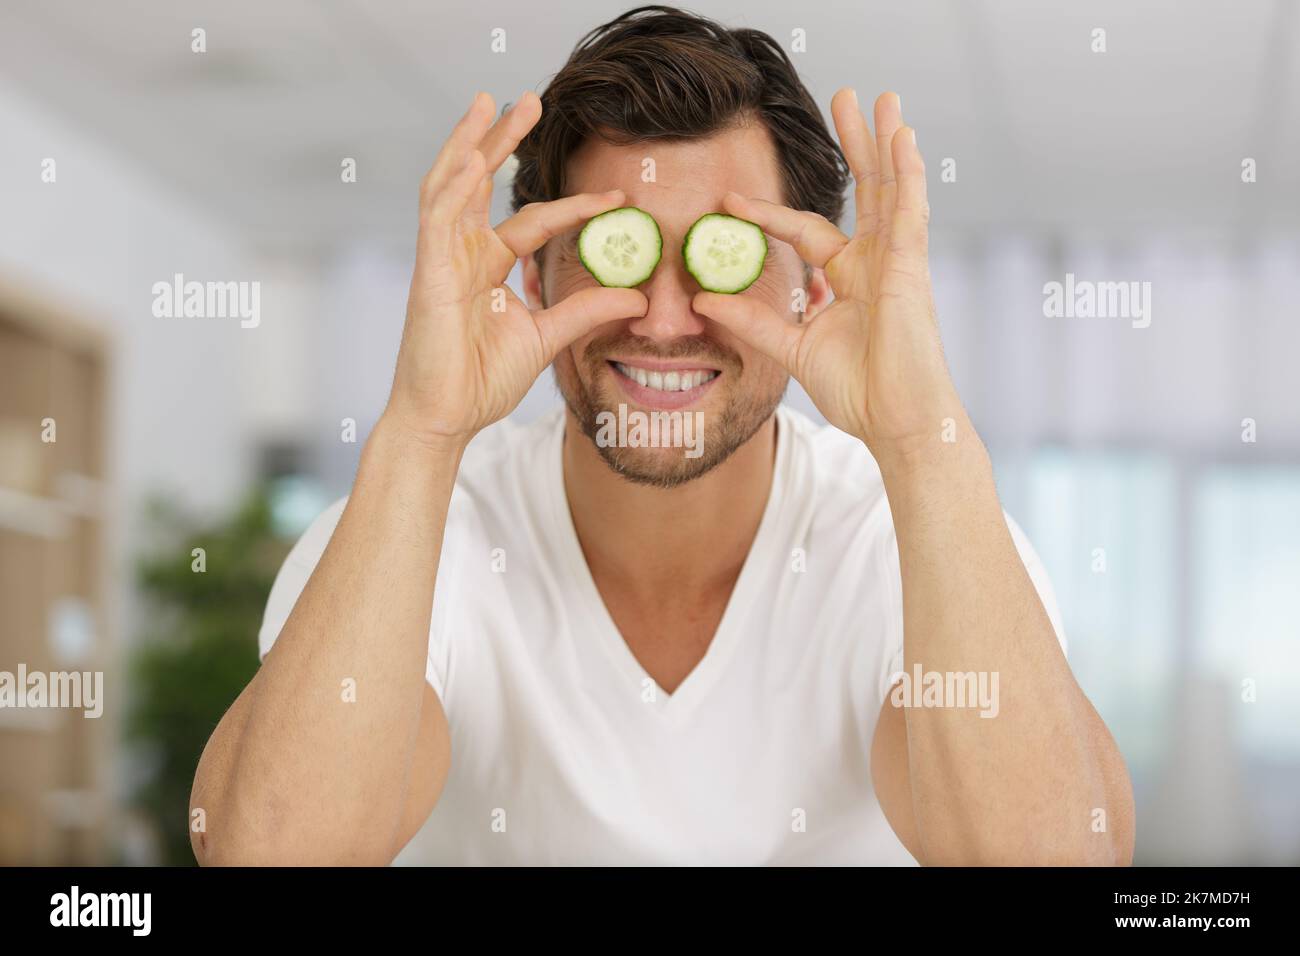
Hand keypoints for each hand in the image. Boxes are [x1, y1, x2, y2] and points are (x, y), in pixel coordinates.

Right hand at [386, 91, 648, 446]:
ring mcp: (442, 260)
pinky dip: (453, 187)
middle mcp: (462, 254)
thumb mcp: (547, 337)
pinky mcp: (428, 274)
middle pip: (480, 182)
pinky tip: (471, 159)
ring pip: (452, 185)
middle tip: (529, 101)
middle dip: (501, 139)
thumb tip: (636, 294)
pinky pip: (438, 220)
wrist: (447, 418)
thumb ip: (586, 310)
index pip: (535, 223)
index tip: (617, 197)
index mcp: (487, 266)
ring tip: (491, 102)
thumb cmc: (481, 381)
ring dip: (471, 143)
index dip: (574, 207)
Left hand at [693, 90, 965, 469]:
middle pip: (862, 191)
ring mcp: (896, 263)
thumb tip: (703, 299)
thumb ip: (752, 321)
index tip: (727, 201)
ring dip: (884, 141)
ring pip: (889, 189)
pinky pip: (909, 213)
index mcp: (849, 280)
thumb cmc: (858, 392)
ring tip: (881, 97)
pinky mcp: (911, 270)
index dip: (765, 215)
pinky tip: (902, 137)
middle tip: (843, 96)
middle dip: (853, 145)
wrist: (896, 422)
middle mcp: (875, 263)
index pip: (803, 233)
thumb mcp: (792, 348)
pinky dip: (906, 174)